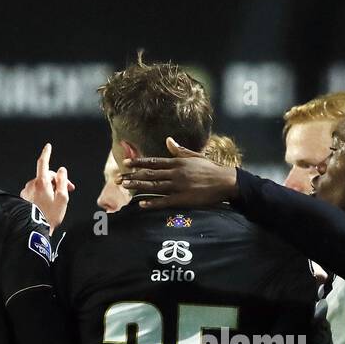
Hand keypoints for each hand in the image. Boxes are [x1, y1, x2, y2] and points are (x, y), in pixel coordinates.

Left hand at [21, 143, 74, 232]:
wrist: (34, 229)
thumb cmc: (50, 216)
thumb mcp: (62, 198)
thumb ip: (63, 182)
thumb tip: (62, 170)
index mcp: (41, 182)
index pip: (43, 163)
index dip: (47, 153)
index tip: (48, 146)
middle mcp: (31, 184)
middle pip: (46, 176)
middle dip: (58, 180)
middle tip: (70, 189)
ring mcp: (26, 191)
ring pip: (41, 184)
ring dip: (51, 187)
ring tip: (58, 199)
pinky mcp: (24, 198)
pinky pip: (36, 191)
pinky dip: (43, 193)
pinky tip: (48, 203)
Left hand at [119, 137, 238, 208]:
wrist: (226, 181)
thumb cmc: (212, 169)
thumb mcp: (195, 156)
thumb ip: (179, 150)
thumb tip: (168, 140)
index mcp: (177, 162)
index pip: (154, 162)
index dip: (139, 163)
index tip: (126, 163)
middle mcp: (175, 172)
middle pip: (150, 174)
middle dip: (132, 176)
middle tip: (118, 178)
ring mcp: (178, 186)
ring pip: (154, 186)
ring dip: (138, 187)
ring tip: (125, 187)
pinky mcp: (183, 198)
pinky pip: (164, 201)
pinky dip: (152, 202)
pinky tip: (141, 204)